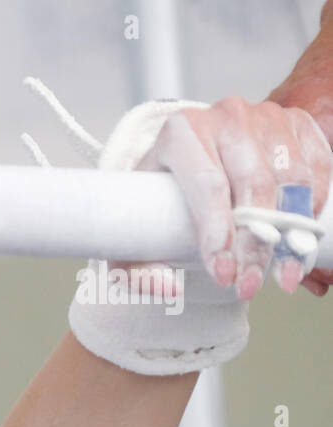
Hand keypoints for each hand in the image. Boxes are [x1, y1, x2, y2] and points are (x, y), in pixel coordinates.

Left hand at [129, 97, 330, 299]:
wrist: (185, 163)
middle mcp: (226, 117)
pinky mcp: (296, 123)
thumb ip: (137, 267)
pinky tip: (301, 239)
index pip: (207, 185)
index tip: (222, 275)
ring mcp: (266, 116)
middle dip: (255, 244)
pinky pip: (317, 165)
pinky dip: (314, 206)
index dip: (218, 233)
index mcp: (181, 132)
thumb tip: (167, 288)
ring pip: (291, 177)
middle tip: (250, 286)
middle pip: (252, 184)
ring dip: (292, 232)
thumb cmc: (158, 198)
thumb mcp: (132, 231)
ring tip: (282, 275)